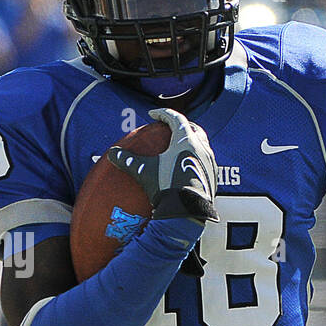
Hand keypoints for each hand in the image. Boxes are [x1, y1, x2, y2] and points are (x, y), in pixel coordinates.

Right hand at [107, 108, 218, 230]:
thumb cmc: (166, 187)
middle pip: (193, 128)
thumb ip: (128, 161)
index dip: (163, 114)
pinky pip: (205, 160)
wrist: (187, 212)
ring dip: (191, 141)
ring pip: (202, 144)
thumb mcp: (144, 172)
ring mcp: (210, 162)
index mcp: (185, 141)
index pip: (175, 119)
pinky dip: (196, 157)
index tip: (153, 114)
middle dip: (182, 125)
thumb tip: (112, 154)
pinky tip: (187, 166)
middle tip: (171, 128)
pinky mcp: (213, 176)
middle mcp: (201, 147)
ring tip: (179, 146)